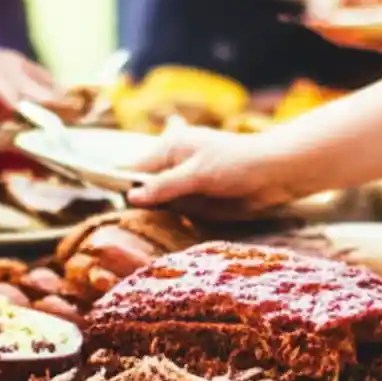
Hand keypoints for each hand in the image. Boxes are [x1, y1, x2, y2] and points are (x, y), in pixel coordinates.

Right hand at [126, 124, 307, 218]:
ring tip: (138, 231)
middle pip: (143, 188)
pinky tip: (163, 232)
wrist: (276, 174)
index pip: (133, 167)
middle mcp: (173, 165)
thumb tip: (132, 196)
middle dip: (135, 204)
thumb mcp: (198, 174)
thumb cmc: (238, 164)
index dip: (119, 184)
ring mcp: (185, 184)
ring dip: (153, 217)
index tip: (105, 204)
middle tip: (118, 226)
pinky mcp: (198, 201)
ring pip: (158, 204)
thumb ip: (165, 186)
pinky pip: (176, 213)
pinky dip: (170, 221)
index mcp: (169, 148)